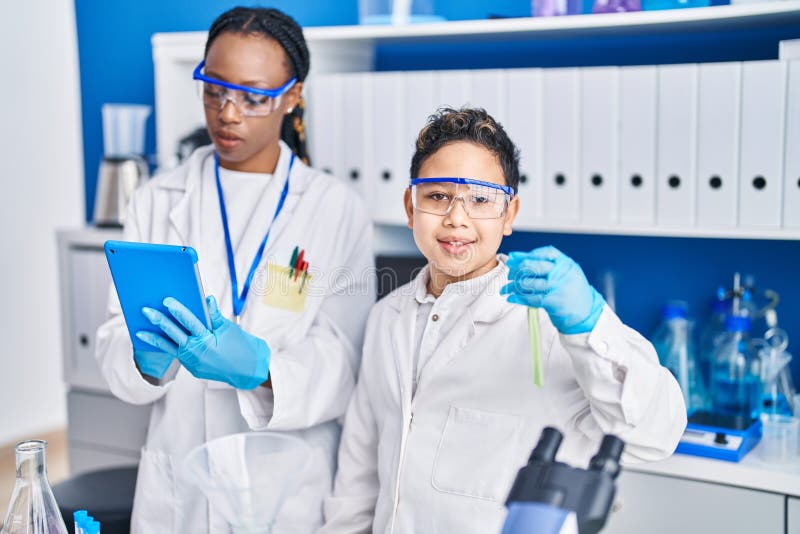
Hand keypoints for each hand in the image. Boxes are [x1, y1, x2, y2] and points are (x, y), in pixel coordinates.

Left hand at [135, 296, 269, 389]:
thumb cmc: (241, 347)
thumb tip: (207, 299)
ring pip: (170, 348)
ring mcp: (193, 363)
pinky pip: (178, 355)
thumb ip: (215, 315)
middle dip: (159, 321)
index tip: (166, 301)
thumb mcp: (229, 329)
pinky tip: (160, 341)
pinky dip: (169, 347)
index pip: (189, 321)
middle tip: (145, 311)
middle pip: (174, 334)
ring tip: (141, 332)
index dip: (177, 310)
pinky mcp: (193, 369)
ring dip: (156, 339)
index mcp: (207, 340)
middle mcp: (197, 353)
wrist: (249, 371)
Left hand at [500, 246, 604, 333]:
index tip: (513, 257)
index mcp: (565, 263)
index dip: (525, 254)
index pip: (543, 253)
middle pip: (532, 266)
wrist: (587, 313)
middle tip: (509, 274)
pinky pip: (530, 298)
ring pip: (528, 283)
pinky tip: (511, 297)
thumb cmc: (572, 291)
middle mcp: (561, 272)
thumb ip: (548, 264)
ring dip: (512, 286)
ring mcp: (557, 286)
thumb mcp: (567, 272)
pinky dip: (517, 298)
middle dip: (516, 270)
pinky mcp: (552, 301)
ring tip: (505, 289)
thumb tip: (519, 258)